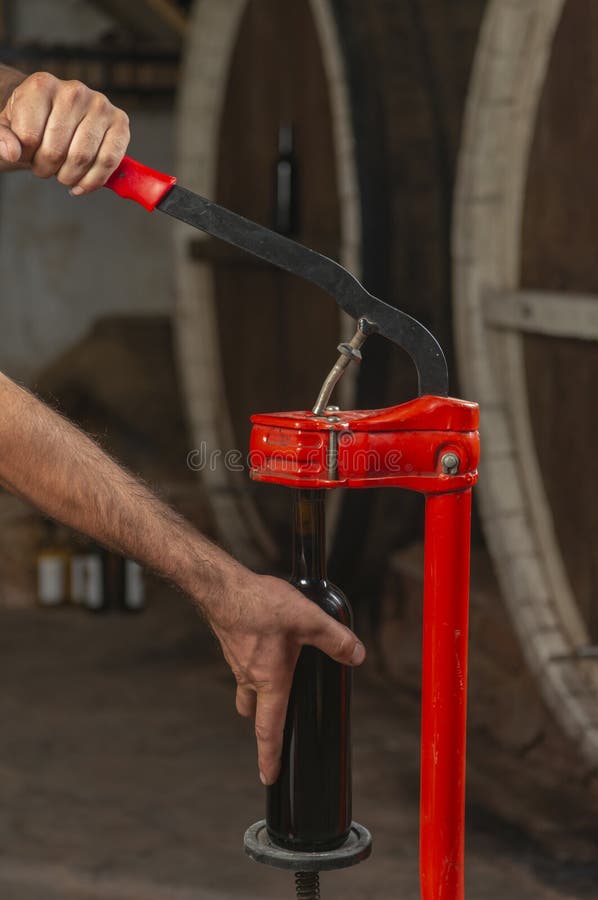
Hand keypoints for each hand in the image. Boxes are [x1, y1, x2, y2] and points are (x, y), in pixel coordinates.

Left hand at [0, 71, 129, 193]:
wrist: (57, 118)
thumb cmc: (31, 125)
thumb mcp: (8, 129)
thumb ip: (1, 138)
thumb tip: (11, 152)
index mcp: (41, 85)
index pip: (29, 136)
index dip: (26, 156)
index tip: (27, 154)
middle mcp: (73, 90)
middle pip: (56, 150)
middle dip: (47, 169)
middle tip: (44, 167)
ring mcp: (100, 105)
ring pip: (82, 158)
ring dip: (68, 177)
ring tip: (62, 173)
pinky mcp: (120, 123)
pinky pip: (109, 161)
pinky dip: (93, 181)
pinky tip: (80, 185)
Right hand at [204, 566, 365, 785]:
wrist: (223, 588)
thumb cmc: (261, 605)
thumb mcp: (309, 620)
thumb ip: (335, 639)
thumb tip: (357, 656)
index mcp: (270, 681)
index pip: (269, 730)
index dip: (270, 757)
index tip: (269, 777)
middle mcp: (250, 677)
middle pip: (256, 711)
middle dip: (264, 722)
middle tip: (274, 726)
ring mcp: (237, 662)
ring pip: (248, 687)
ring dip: (259, 691)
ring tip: (277, 680)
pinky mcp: (233, 645)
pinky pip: (244, 666)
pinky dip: (254, 665)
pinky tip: (266, 643)